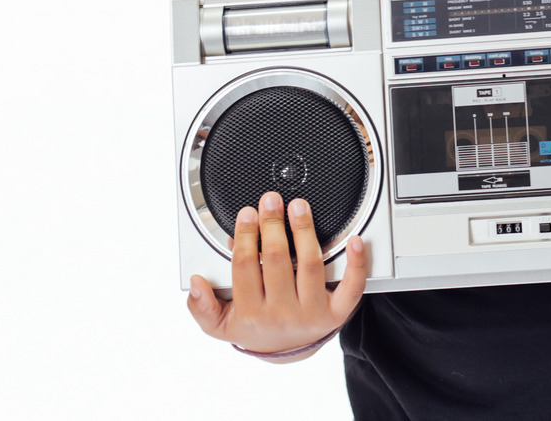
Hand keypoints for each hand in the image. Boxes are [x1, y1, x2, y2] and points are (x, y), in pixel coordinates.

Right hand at [186, 190, 368, 358]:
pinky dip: (355, 263)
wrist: (286, 350)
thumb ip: (202, 307)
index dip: (245, 236)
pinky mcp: (337, 312)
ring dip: (305, 231)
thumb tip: (195, 283)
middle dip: (272, 225)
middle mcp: (283, 315)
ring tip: (298, 207)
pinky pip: (351, 287)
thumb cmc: (255, 328)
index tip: (247, 213)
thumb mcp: (221, 325)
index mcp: (252, 314)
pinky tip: (354, 241)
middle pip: (278, 260)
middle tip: (271, 200)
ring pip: (311, 264)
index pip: (245, 267)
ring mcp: (312, 313)